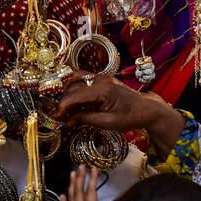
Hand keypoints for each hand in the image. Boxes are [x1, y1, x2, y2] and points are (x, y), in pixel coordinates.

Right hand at [54, 75, 184, 156]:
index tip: (55, 116)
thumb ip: (86, 119)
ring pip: (75, 78)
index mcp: (103, 90)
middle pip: (73, 86)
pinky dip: (73, 87)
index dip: (63, 106)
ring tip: (61, 105)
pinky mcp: (101, 79)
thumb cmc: (129, 117)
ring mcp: (101, 77)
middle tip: (57, 114)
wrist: (145, 109)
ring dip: (66, 90)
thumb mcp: (107, 123)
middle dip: (63, 100)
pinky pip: (82, 79)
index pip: (75, 95)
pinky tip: (69, 98)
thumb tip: (68, 120)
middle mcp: (100, 79)